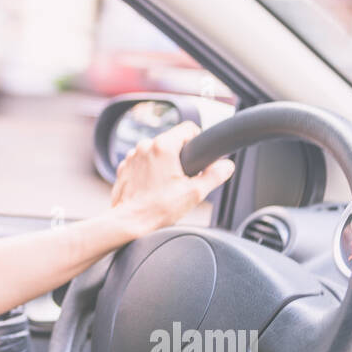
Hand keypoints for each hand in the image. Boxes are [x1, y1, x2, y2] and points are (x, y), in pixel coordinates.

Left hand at [108, 121, 235, 240]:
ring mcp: (132, 156)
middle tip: (183, 178)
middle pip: (172, 140)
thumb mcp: (195, 193)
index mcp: (163, 146)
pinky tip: (152, 187)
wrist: (128, 222)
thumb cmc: (158, 208)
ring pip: (156, 151)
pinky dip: (149, 170)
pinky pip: (142, 161)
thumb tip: (227, 166)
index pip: (188, 128)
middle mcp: (145, 146)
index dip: (198, 141)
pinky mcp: (125, 166)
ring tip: (166, 185)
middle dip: (180, 156)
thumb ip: (215, 176)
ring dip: (164, 163)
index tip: (199, 157)